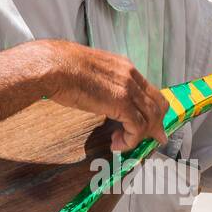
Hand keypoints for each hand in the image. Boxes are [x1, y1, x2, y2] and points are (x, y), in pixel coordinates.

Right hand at [45, 41, 167, 151]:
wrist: (54, 66)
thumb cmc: (62, 69)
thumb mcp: (91, 73)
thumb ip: (104, 84)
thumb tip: (103, 98)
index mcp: (124, 67)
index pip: (151, 91)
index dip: (154, 111)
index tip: (152, 125)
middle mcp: (131, 76)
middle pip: (158, 104)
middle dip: (155, 125)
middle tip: (150, 140)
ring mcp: (128, 88)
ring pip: (150, 117)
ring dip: (139, 136)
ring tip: (122, 143)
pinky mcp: (121, 102)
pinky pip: (137, 127)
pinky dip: (130, 141)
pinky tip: (116, 144)